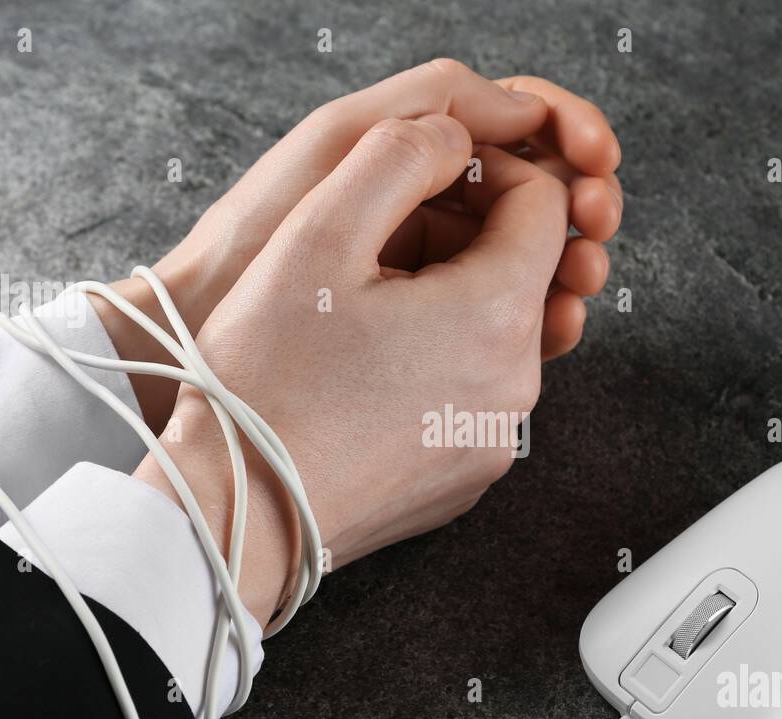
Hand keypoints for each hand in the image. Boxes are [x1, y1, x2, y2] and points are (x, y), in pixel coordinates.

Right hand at [93, 60, 621, 430]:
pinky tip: (367, 373)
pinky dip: (437, 366)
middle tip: (379, 245)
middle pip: (522, 273)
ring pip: (495, 336)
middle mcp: (516, 386)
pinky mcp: (465, 478)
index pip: (544, 204)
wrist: (237, 514)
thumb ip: (397, 155)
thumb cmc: (265, 381)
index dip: (487, 172)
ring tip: (363, 310)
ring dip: (446, 303)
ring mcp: (494, 441)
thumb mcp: (316, 232)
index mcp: (496, 315)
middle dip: (463, 239)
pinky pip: (471, 395)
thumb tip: (455, 140)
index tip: (424, 181)